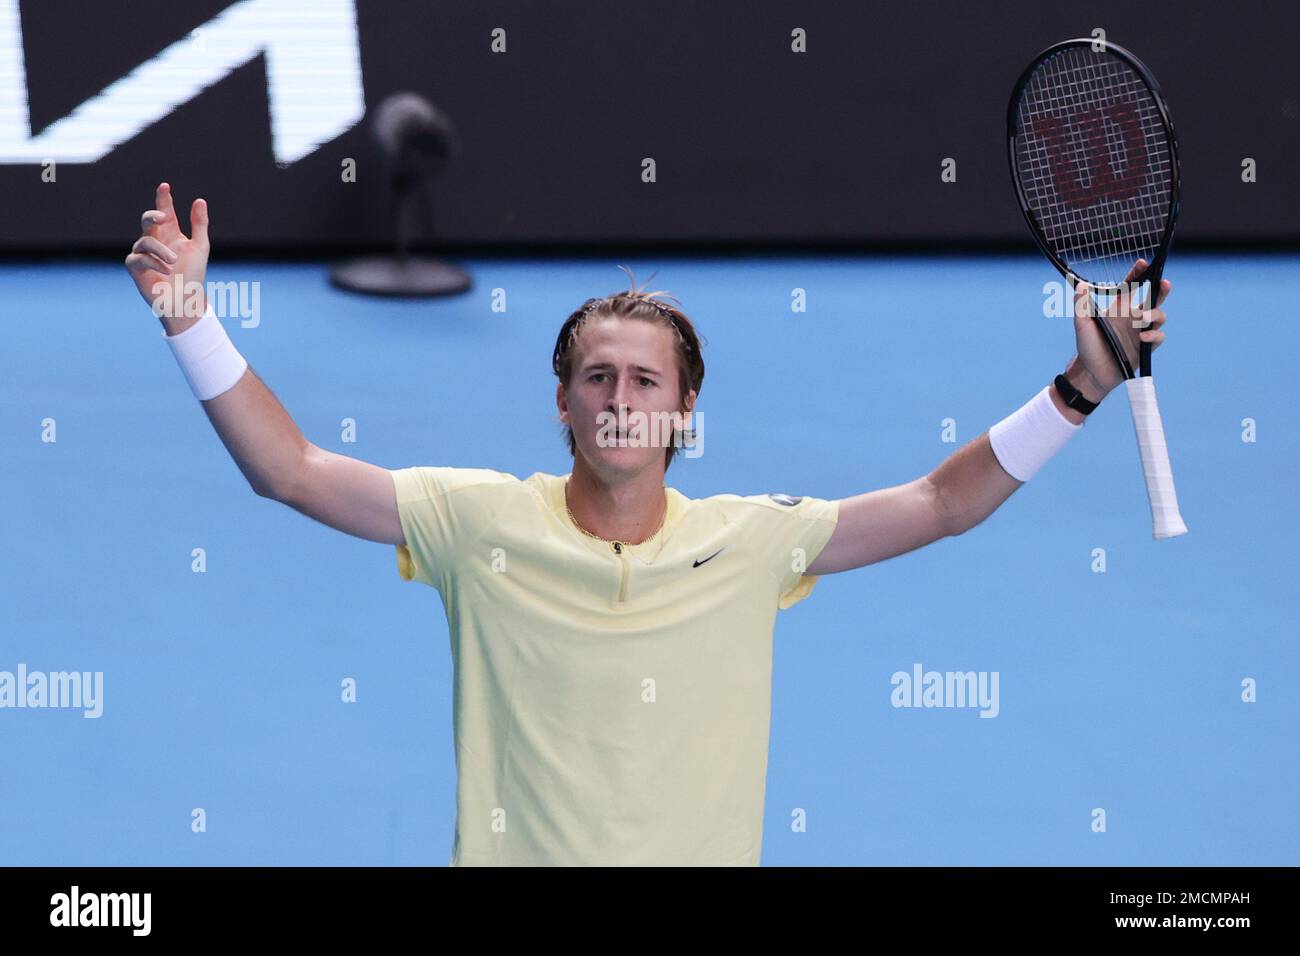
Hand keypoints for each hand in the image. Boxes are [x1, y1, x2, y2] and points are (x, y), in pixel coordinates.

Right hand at [124, 182, 210, 322]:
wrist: (186, 300)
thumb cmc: (193, 275)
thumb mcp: (200, 247)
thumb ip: (199, 224)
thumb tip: (199, 200)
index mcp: (170, 233)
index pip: (165, 211)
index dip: (163, 198)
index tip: (165, 185)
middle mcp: (155, 240)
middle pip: (147, 220)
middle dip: (153, 215)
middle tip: (164, 216)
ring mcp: (144, 254)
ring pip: (145, 241)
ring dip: (160, 251)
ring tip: (173, 262)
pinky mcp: (135, 268)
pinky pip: (137, 258)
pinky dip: (153, 263)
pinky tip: (166, 270)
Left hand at [1069, 258, 1170, 400]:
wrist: (1092, 372)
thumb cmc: (1087, 347)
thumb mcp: (1082, 325)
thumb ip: (1081, 306)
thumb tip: (1080, 285)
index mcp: (1119, 308)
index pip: (1131, 286)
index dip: (1138, 274)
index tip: (1143, 263)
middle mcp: (1133, 317)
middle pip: (1154, 298)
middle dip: (1161, 289)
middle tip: (1165, 283)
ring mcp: (1141, 331)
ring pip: (1159, 316)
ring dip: (1155, 314)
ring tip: (1143, 317)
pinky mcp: (1146, 346)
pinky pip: (1158, 336)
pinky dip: (1154, 334)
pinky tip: (1143, 336)